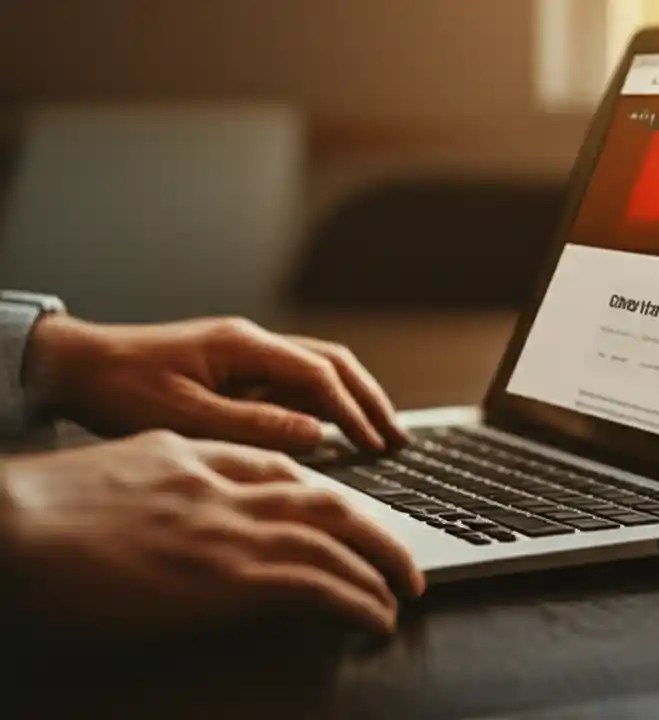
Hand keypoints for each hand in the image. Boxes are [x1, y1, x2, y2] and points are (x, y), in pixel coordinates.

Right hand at [0, 431, 424, 633]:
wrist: (9, 528)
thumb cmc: (44, 510)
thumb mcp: (121, 473)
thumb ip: (171, 483)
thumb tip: (197, 514)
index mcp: (197, 455)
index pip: (286, 471)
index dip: (326, 499)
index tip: (349, 520)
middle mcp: (227, 486)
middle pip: (331, 503)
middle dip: (379, 535)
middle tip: (403, 563)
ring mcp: (232, 530)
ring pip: (338, 542)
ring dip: (381, 571)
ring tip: (402, 596)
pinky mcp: (231, 578)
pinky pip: (321, 587)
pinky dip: (359, 602)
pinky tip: (374, 619)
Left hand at [26, 315, 408, 452]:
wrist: (74, 367)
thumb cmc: (118, 389)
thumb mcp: (184, 416)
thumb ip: (254, 426)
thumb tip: (318, 436)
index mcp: (243, 346)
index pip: (319, 376)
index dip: (353, 413)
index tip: (375, 447)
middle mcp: (252, 343)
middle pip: (333, 363)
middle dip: (370, 400)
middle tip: (398, 438)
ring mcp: (246, 354)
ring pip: (319, 370)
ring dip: (354, 400)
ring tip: (380, 434)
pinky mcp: (237, 370)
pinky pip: (295, 383)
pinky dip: (326, 404)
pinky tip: (336, 431)